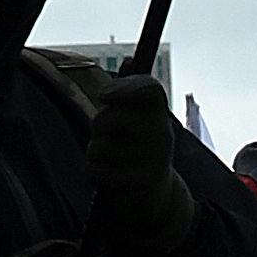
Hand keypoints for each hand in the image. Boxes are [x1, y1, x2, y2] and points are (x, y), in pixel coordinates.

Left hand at [83, 76, 195, 256]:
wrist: (155, 198)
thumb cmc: (138, 148)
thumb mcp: (138, 118)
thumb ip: (130, 90)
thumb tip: (130, 59)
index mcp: (159, 112)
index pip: (149, 88)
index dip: (125, 87)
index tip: (103, 95)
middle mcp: (161, 133)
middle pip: (109, 118)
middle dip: (98, 125)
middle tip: (108, 135)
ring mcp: (154, 158)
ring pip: (98, 146)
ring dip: (96, 152)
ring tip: (113, 159)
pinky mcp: (140, 183)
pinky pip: (97, 170)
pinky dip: (94, 173)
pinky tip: (108, 177)